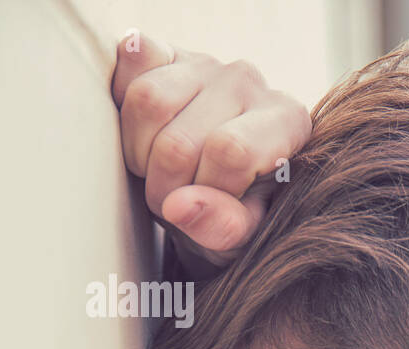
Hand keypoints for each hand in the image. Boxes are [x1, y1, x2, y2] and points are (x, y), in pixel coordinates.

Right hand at [111, 34, 310, 268]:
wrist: (216, 189)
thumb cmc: (239, 213)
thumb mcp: (244, 237)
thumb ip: (224, 228)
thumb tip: (180, 207)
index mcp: (287, 121)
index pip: (230, 151)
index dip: (203, 190)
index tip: (205, 211)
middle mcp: (249, 81)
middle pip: (179, 139)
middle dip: (164, 187)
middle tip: (174, 202)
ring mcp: (205, 62)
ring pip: (147, 100)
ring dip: (138, 152)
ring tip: (157, 171)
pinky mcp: (165, 50)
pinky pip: (130, 59)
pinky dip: (121, 100)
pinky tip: (141, 131)